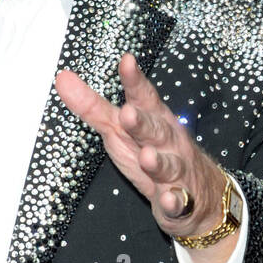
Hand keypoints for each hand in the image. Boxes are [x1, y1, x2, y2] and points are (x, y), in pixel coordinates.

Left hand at [55, 52, 229, 241]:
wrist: (200, 195)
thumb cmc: (153, 151)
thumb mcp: (120, 128)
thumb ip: (93, 106)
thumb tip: (63, 78)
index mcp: (153, 120)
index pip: (144, 97)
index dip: (134, 81)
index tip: (126, 61)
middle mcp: (167, 142)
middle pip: (155, 130)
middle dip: (143, 122)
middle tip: (128, 114)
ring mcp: (176, 171)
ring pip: (168, 165)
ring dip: (158, 162)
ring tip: (147, 158)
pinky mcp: (180, 200)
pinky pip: (178, 201)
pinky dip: (174, 201)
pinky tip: (168, 200)